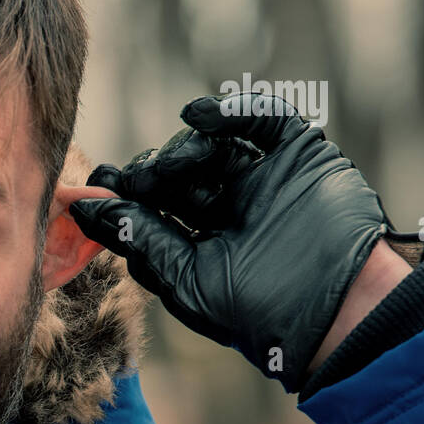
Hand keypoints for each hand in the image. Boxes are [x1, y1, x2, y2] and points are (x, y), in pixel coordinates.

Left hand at [67, 94, 423, 391]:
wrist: (339, 309)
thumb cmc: (259, 312)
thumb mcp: (186, 280)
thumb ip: (140, 240)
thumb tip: (83, 209)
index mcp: (203, 243)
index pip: (154, 208)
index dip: (123, 195)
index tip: (95, 184)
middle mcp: (233, 209)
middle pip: (177, 173)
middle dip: (151, 172)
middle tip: (138, 180)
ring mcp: (266, 179)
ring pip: (211, 146)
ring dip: (184, 148)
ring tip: (171, 165)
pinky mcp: (299, 155)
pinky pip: (262, 120)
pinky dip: (230, 112)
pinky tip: (198, 116)